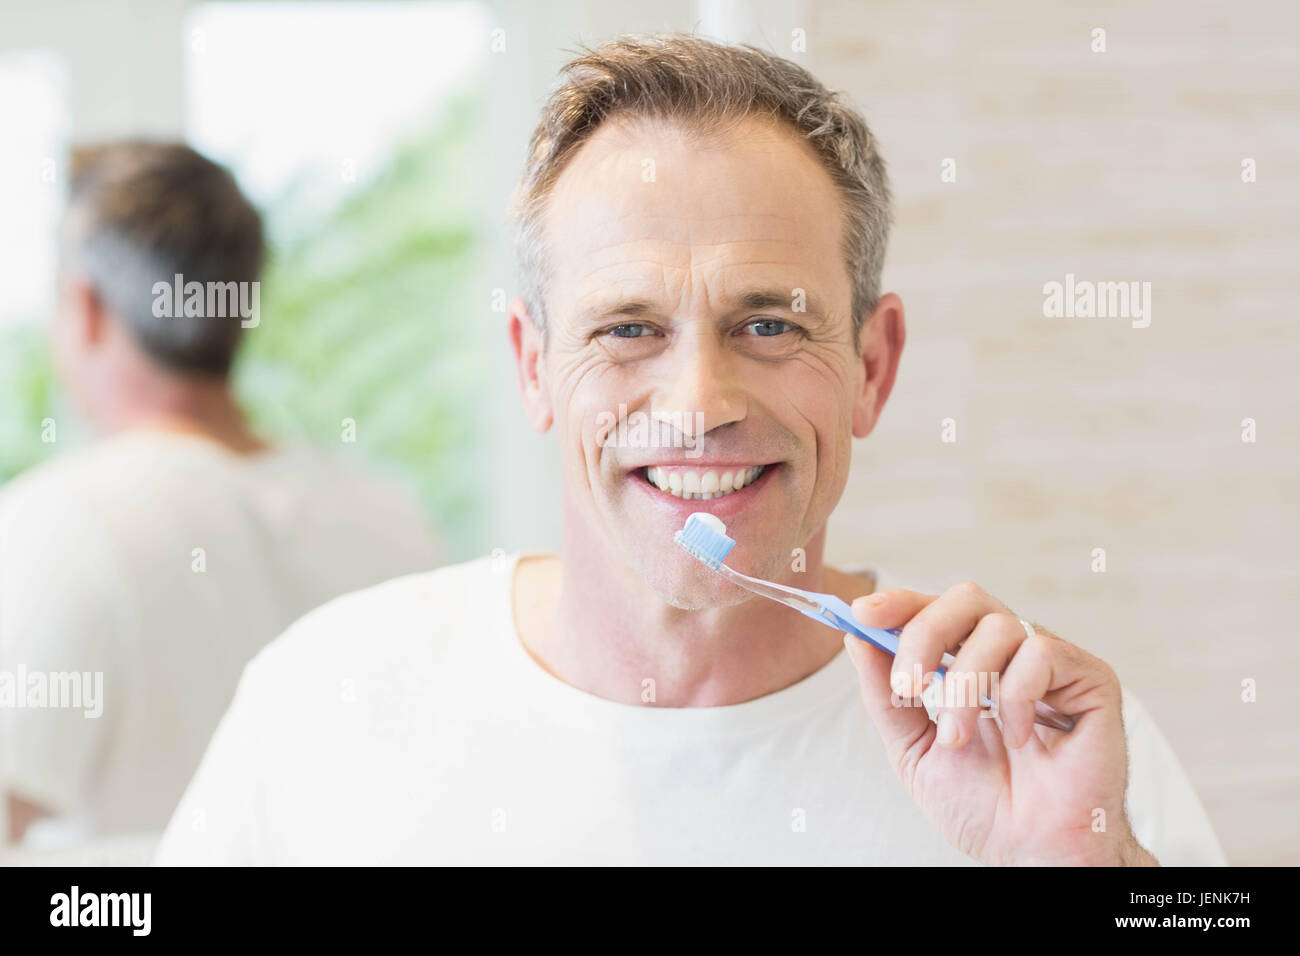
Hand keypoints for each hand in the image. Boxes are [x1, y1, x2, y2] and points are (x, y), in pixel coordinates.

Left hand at [843, 582, 1158, 865]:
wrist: (1033, 853)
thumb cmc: (983, 807)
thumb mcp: (912, 749)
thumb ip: (886, 695)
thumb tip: (857, 638)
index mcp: (968, 662)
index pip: (934, 609)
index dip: (899, 603)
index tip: (863, 612)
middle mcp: (1009, 653)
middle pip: (965, 599)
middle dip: (924, 635)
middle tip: (909, 688)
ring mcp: (1051, 663)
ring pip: (999, 626)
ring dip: (965, 685)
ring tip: (959, 737)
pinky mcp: (1089, 678)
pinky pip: (1041, 653)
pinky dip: (1017, 697)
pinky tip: (1020, 737)